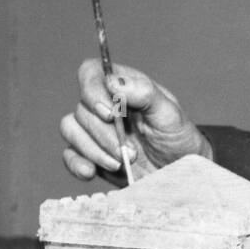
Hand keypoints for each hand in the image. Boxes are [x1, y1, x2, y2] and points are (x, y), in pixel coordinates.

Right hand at [61, 59, 210, 182]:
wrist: (180, 174)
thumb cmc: (177, 138)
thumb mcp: (169, 114)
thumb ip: (144, 93)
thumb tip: (113, 82)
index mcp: (121, 88)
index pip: (90, 74)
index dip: (92, 91)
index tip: (111, 115)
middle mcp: (103, 106)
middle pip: (82, 109)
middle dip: (105, 135)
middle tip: (132, 153)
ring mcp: (95, 131)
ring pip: (70, 130)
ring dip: (93, 150)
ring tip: (120, 164)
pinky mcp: (91, 156)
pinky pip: (69, 156)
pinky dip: (76, 164)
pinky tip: (91, 172)